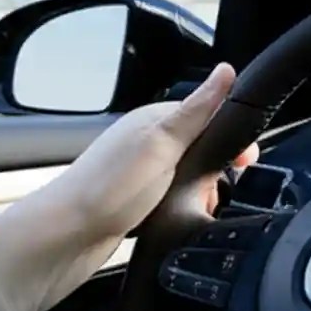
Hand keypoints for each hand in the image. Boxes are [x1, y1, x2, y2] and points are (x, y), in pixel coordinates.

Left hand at [0, 63, 255, 310]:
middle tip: (221, 186)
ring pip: (191, 176)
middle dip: (219, 167)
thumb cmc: (108, 188)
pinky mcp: (138, 204)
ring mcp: (141, 175)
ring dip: (203, 191)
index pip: (207, 114)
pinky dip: (186, 208)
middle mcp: (147, 144)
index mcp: (154, 120)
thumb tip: (226, 71)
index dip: (230, 133)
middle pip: (202, 147)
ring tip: (200, 204)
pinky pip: (176, 200)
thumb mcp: (163, 142)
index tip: (246, 156)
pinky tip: (183, 217)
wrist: (64, 239)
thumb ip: (198, 110)